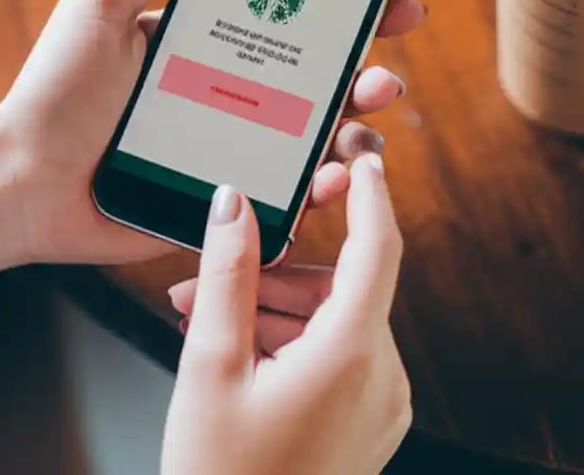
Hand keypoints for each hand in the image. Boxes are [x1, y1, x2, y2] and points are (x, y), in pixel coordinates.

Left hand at [0, 0, 427, 263]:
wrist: (19, 184)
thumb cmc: (53, 94)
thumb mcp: (99, 10)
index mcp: (208, 47)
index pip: (289, 23)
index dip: (344, 11)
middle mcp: (228, 97)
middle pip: (315, 84)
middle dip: (365, 74)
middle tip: (385, 75)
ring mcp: (228, 151)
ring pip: (312, 142)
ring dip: (354, 132)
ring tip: (367, 126)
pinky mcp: (220, 202)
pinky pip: (281, 197)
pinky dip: (317, 191)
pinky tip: (333, 180)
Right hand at [161, 154, 410, 474]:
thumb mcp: (210, 366)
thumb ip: (227, 275)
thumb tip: (233, 205)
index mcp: (352, 355)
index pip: (377, 248)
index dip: (370, 194)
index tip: (359, 156)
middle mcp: (382, 378)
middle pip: (338, 290)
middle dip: (271, 280)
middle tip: (201, 287)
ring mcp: (381, 407)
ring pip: (333, 326)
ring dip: (274, 316)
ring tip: (204, 327)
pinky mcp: (369, 427)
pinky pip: (338, 361)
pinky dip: (293, 348)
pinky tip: (238, 358)